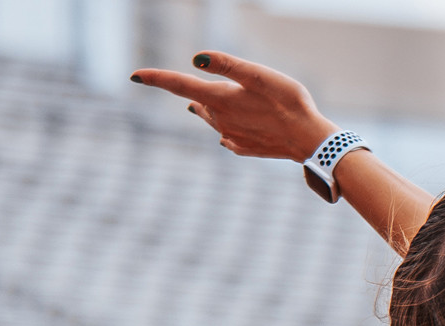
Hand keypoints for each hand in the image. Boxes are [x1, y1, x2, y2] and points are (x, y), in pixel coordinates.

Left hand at [132, 50, 335, 162]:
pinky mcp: (245, 149)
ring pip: (211, 119)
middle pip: (196, 102)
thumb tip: (195, 57)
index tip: (133, 75)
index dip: (155, 78)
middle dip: (190, 93)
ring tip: (204, 103)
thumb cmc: (288, 102)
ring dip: (207, 110)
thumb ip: (226, 64)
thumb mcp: (259, 74)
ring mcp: (232, 137)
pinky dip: (225, 129)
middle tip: (182, 84)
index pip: (179, 85)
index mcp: (219, 98)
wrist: (310, 140)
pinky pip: (227, 138)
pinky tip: (229, 130)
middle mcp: (220, 120)